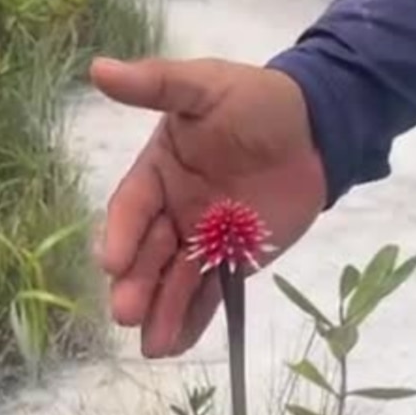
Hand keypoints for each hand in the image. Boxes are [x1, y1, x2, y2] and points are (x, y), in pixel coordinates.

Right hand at [90, 56, 327, 357]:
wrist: (317, 128)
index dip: (121, 233)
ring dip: (161, 311)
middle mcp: (172, 210)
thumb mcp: (205, 86)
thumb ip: (157, 84)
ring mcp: (202, 240)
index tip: (112, 262)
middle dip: (137, 283)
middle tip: (127, 313)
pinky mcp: (233, 261)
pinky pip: (210, 294)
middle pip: (148, 252)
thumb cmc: (256, 101)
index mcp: (157, 171)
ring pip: (175, 281)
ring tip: (151, 345)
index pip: (132, 207)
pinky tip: (175, 345)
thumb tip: (98, 69)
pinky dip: (192, 319)